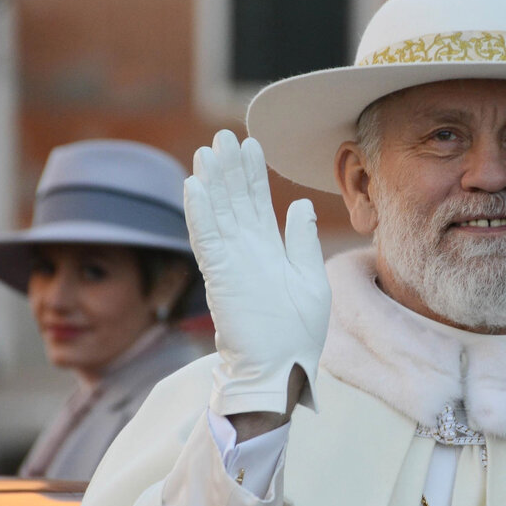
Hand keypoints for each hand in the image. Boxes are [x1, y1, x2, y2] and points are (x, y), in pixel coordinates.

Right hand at [184, 131, 330, 415]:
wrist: (280, 369)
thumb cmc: (297, 331)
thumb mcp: (311, 278)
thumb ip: (303, 241)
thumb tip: (301, 204)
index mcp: (269, 249)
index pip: (257, 203)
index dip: (253, 174)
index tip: (251, 144)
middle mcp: (246, 251)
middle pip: (234, 201)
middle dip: (228, 168)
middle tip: (222, 136)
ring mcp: (231, 262)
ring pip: (217, 213)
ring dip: (211, 182)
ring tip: (207, 151)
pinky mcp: (219, 277)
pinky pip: (206, 240)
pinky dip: (199, 213)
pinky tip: (194, 186)